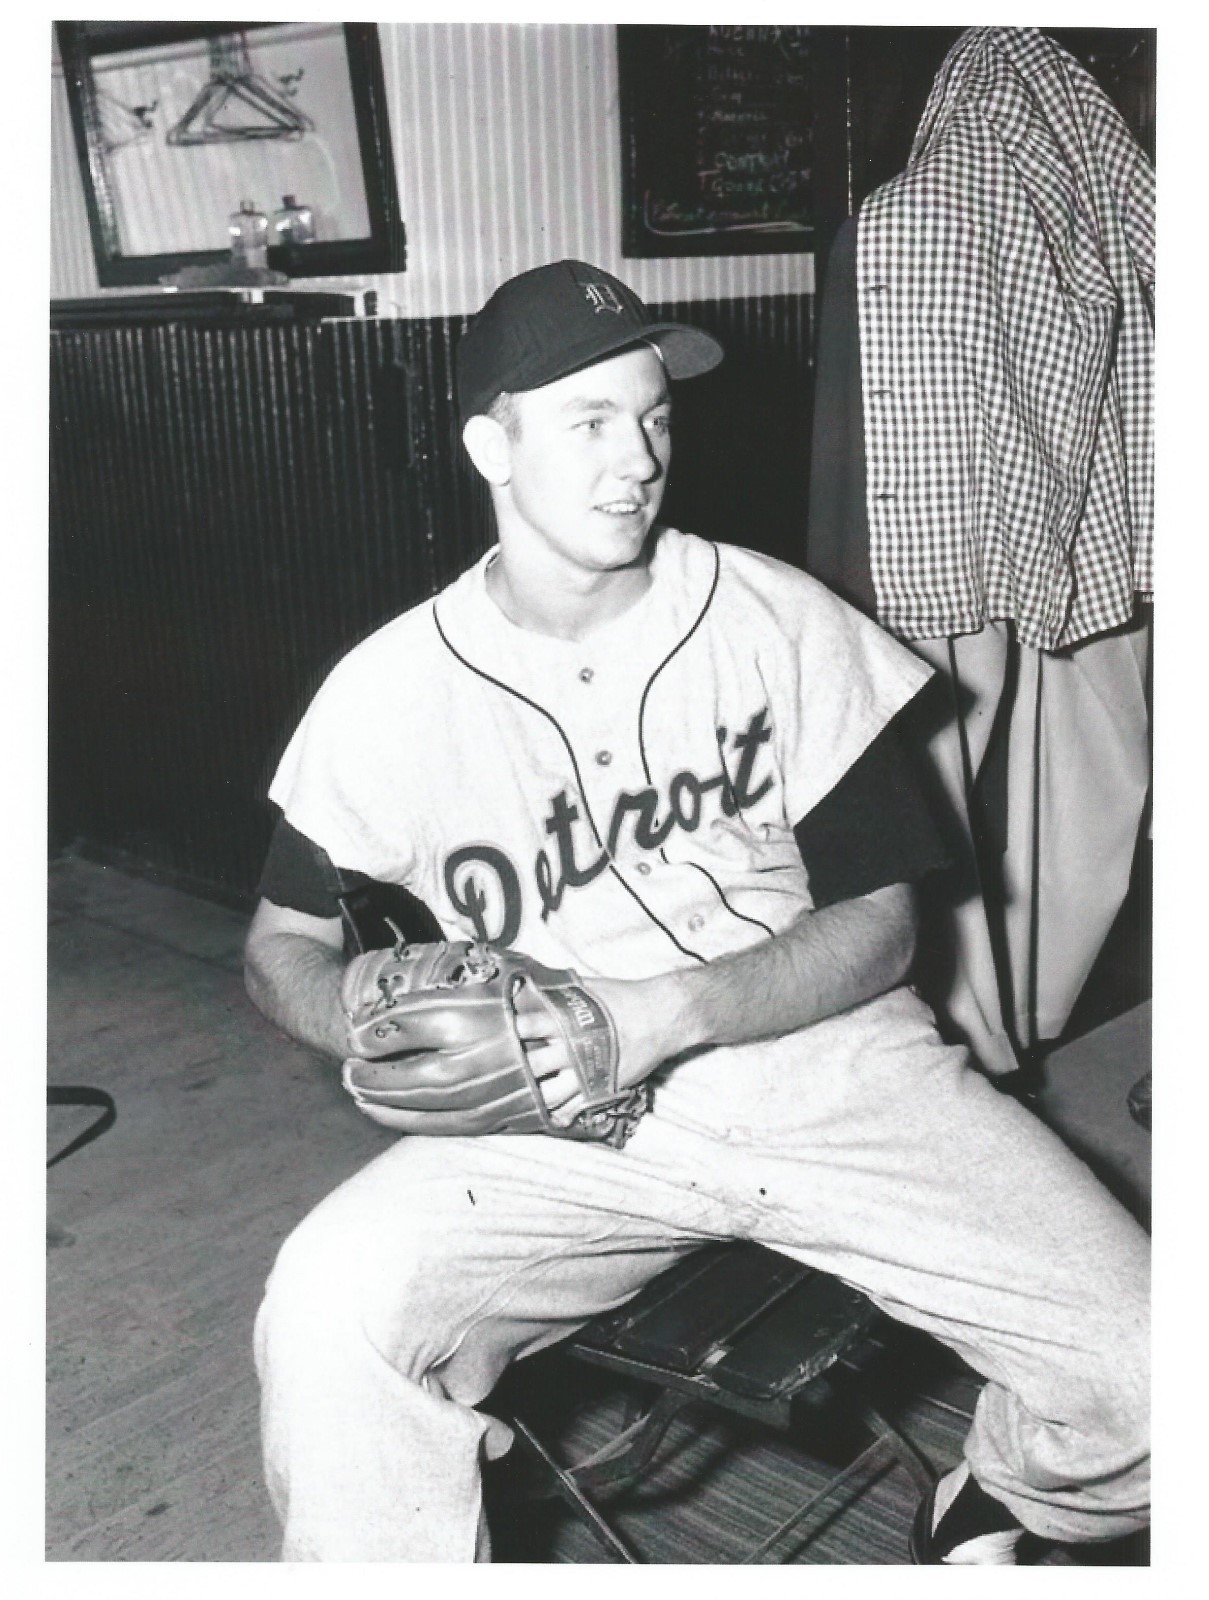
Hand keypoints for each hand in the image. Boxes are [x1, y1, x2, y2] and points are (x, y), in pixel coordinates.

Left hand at [513, 970, 687, 1124]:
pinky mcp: (599, 1088)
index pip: (526, 1025)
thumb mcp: (586, 989)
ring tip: (519, 1096)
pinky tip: (548, 1115)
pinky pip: (574, 1107)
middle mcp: (571, 1049)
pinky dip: (559, 1113)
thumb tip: (529, 984)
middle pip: (532, 1064)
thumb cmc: (622, 998)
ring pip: (548, 1094)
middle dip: (515, 1068)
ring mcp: (585, 1072)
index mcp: (565, 1021)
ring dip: (532, 1096)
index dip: (509, 1030)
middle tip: (500, 1071)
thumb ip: (558, 992)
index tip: (496, 1033)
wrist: (659, 1017)